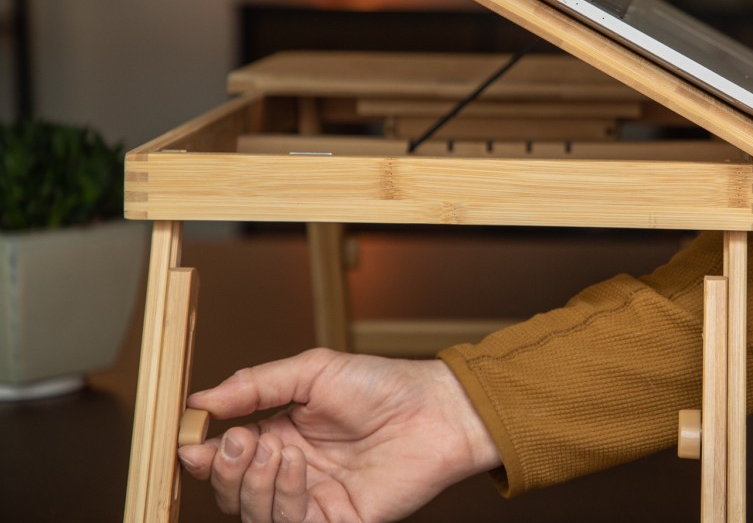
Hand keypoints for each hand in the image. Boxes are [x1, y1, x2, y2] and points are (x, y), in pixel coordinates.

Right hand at [177, 348, 500, 521]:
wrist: (435, 409)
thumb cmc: (383, 385)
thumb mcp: (313, 371)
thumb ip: (256, 385)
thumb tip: (201, 400)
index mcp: (281, 438)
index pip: (227, 458)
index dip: (204, 454)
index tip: (190, 440)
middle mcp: (292, 474)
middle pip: (232, 493)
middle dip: (227, 471)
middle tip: (239, 442)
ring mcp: (313, 501)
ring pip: (255, 514)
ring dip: (253, 485)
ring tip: (273, 450)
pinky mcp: (336, 522)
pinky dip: (282, 499)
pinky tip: (293, 466)